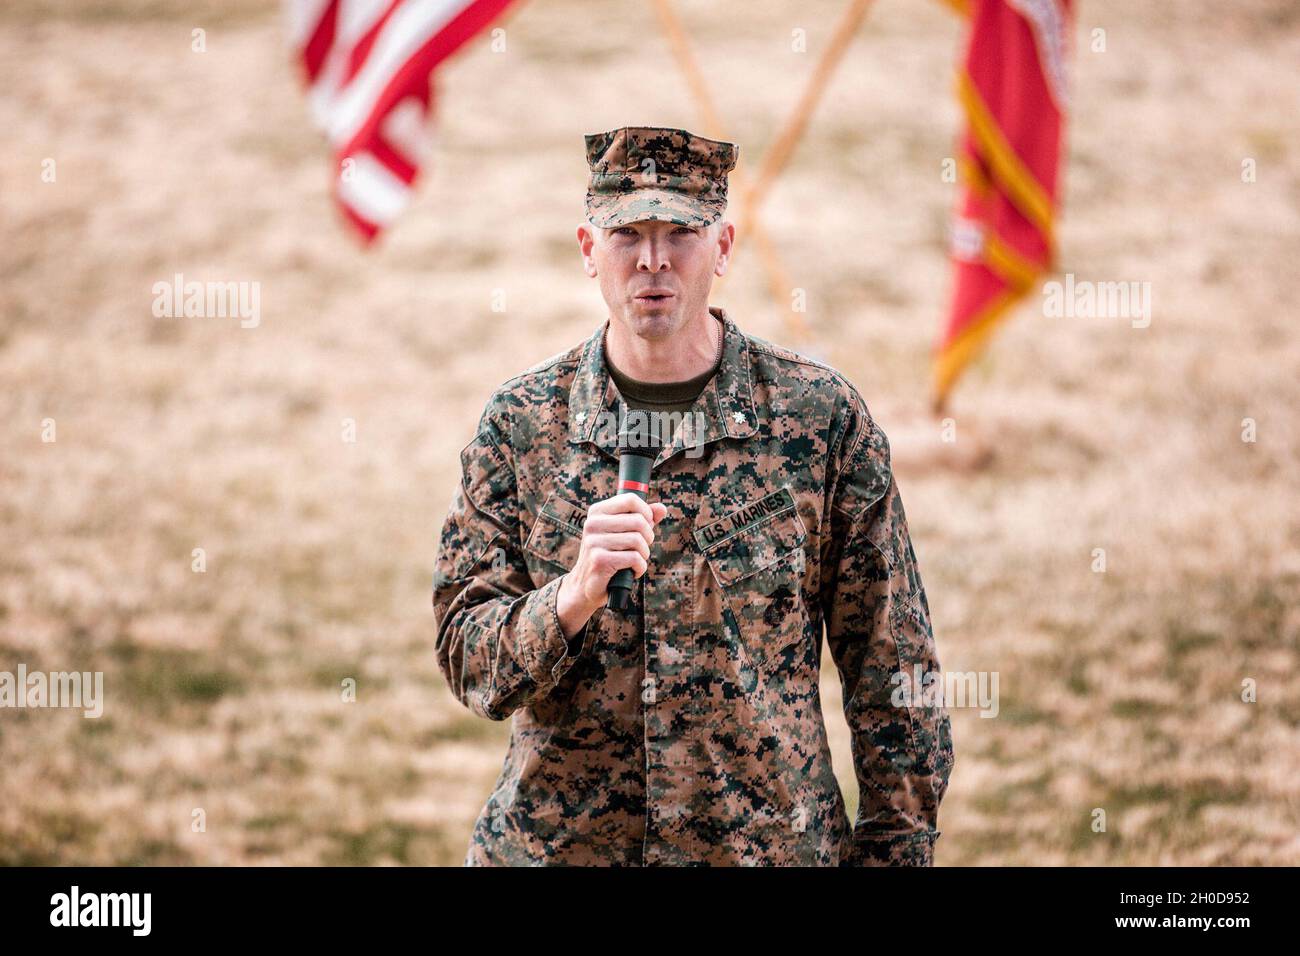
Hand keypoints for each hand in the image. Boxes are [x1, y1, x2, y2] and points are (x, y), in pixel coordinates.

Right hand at [556, 492, 667, 637]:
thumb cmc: (609, 556)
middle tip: (641, 548)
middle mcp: (593, 524)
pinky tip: (631, 571)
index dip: (646, 513)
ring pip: (638, 540)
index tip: (646, 526)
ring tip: (635, 560)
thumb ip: (643, 519)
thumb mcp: (624, 533)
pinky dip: (639, 567)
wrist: (586, 585)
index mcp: (597, 512)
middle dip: (648, 538)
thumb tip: (662, 509)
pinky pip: (634, 558)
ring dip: (644, 554)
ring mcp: (594, 541)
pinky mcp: (599, 560)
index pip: (631, 500)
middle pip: (639, 521)